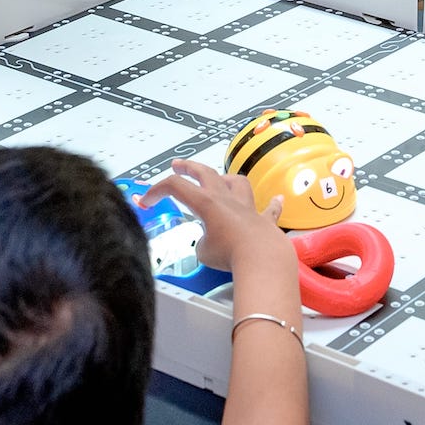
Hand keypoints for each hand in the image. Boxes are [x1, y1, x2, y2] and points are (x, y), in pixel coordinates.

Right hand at [142, 159, 293, 285]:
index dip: (157, 191)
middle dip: (188, 167)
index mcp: (207, 203)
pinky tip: (277, 199)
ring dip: (226, 179)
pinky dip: (271, 205)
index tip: (146, 200)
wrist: (262, 259)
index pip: (176, 187)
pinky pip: (269, 209)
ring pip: (237, 182)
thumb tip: (211, 243)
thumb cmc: (230, 254)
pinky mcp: (265, 221)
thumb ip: (204, 243)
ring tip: (221, 180)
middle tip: (177, 165)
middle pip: (205, 173)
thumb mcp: (204, 251)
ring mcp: (248, 208)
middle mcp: (227, 199)